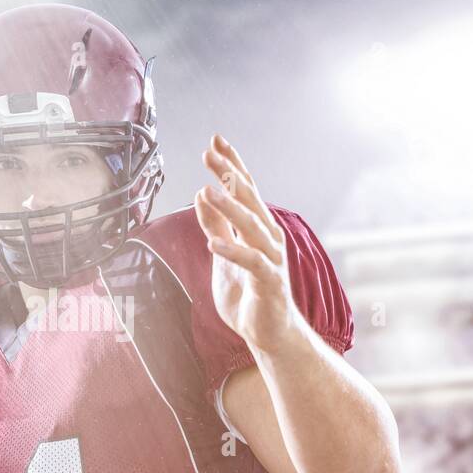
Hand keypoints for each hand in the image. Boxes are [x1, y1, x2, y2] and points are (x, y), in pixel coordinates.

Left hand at [193, 135, 300, 353]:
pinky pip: (251, 262)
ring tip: (207, 190)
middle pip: (249, 198)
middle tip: (210, 153)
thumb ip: (215, 225)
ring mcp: (271, 258)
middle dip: (230, 174)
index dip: (231, 164)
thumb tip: (201, 193)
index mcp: (257, 227)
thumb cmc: (247, 292)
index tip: (215, 141)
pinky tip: (213, 244)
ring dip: (229, 207)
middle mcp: (268, 236)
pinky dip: (233, 251)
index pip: (245, 188)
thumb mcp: (222, 254)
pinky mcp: (269, 282)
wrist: (268, 332)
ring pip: (251, 226)